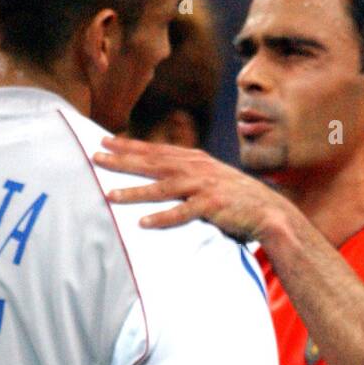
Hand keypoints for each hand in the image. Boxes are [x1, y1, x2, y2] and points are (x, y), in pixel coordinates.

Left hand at [95, 135, 291, 242]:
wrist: (269, 211)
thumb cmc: (236, 197)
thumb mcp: (210, 177)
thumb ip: (187, 173)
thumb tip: (161, 171)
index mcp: (194, 159)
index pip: (155, 150)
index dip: (129, 145)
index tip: (104, 141)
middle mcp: (196, 168)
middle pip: (152, 163)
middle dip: (122, 160)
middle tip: (95, 158)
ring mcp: (204, 187)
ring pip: (162, 188)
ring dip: (135, 192)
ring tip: (110, 195)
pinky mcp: (212, 206)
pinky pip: (182, 213)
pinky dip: (162, 218)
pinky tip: (142, 223)